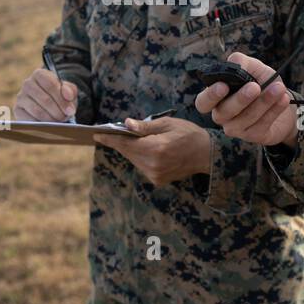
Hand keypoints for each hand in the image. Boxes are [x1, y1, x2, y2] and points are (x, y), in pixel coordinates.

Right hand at [14, 67, 77, 121]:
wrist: (48, 103)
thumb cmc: (59, 95)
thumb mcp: (68, 91)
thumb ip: (70, 91)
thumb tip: (68, 96)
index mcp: (40, 74)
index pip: (50, 85)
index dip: (62, 99)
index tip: (70, 110)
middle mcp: (28, 83)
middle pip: (45, 99)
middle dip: (58, 111)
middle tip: (65, 118)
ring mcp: (21, 97)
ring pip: (37, 111)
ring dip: (51, 119)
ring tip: (59, 122)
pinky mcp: (17, 110)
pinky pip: (30, 120)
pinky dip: (41, 125)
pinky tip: (48, 125)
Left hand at [93, 117, 210, 186]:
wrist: (206, 154)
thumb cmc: (189, 134)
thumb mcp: (168, 123)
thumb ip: (146, 126)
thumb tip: (126, 124)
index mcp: (155, 148)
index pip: (125, 144)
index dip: (110, 139)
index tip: (97, 134)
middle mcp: (152, 165)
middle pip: (128, 153)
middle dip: (120, 143)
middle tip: (111, 133)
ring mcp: (155, 175)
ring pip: (134, 160)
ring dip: (131, 150)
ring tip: (132, 139)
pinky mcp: (158, 180)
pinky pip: (142, 166)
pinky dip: (140, 157)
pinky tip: (146, 149)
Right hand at [194, 52, 296, 147]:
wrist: (283, 99)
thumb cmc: (262, 82)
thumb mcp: (253, 67)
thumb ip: (240, 62)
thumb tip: (234, 64)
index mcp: (216, 98)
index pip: (203, 102)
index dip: (210, 96)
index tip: (223, 85)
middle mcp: (222, 115)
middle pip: (223, 112)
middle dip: (240, 99)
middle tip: (255, 87)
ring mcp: (237, 128)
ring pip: (246, 118)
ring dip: (264, 102)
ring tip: (279, 88)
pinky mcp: (254, 136)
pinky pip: (262, 124)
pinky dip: (274, 110)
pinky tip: (283, 99)